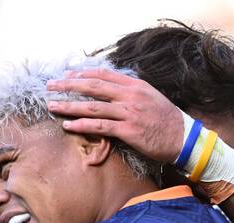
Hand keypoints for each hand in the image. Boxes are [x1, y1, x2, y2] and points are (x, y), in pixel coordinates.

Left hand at [46, 68, 186, 163]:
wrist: (182, 137)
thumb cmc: (165, 119)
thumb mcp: (149, 97)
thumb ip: (130, 92)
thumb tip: (112, 90)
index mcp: (134, 85)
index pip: (103, 75)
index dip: (82, 74)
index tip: (67, 75)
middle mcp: (130, 95)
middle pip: (93, 86)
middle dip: (69, 85)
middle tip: (51, 86)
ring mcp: (128, 112)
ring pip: (92, 106)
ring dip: (69, 106)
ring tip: (52, 105)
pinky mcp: (127, 130)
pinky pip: (99, 126)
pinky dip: (81, 125)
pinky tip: (68, 125)